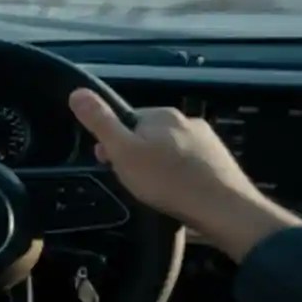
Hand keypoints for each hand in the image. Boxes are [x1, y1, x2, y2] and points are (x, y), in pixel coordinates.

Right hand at [68, 88, 299, 261]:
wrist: (224, 209)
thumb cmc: (167, 181)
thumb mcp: (123, 152)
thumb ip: (100, 122)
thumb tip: (77, 92)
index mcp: (161, 114)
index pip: (127, 122)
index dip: (114, 143)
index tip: (111, 165)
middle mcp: (187, 120)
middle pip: (150, 135)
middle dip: (138, 154)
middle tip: (134, 182)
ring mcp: (208, 140)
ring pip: (171, 150)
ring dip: (161, 165)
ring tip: (158, 191)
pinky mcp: (221, 160)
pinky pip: (191, 164)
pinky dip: (182, 175)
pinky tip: (180, 193)